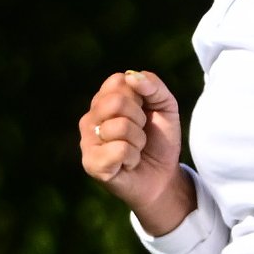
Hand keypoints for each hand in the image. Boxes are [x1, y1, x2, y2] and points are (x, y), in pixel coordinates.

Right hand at [77, 70, 190, 230]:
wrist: (164, 177)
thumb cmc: (160, 141)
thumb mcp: (166, 107)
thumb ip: (154, 86)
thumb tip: (132, 76)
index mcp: (104, 100)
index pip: (118, 82)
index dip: (140, 97)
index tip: (144, 113)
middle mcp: (90, 118)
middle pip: (116, 103)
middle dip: (139, 120)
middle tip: (140, 134)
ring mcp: (87, 141)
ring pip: (120, 127)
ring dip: (138, 142)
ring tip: (135, 151)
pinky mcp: (90, 163)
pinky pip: (119, 150)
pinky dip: (133, 158)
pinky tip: (128, 164)